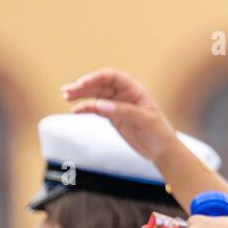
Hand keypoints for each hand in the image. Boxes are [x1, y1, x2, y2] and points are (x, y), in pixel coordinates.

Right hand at [60, 68, 179, 163]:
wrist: (162, 150)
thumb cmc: (159, 132)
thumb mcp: (145, 120)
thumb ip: (123, 111)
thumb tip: (100, 104)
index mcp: (135, 90)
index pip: (113, 77)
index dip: (96, 77)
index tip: (82, 83)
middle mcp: (124, 95)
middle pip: (100, 85)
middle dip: (83, 86)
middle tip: (67, 90)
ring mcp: (117, 105)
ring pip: (95, 96)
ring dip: (80, 95)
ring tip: (66, 96)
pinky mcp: (113, 117)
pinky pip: (96, 109)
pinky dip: (85, 108)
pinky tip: (74, 111)